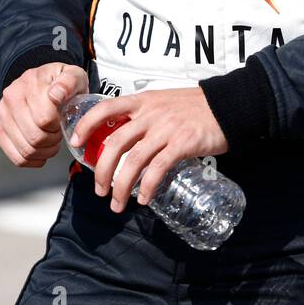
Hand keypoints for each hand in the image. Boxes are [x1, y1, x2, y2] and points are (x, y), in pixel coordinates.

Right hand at [0, 62, 87, 167]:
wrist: (44, 83)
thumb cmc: (61, 83)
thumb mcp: (74, 76)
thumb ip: (69, 82)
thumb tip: (56, 94)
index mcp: (30, 83)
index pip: (45, 119)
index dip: (59, 125)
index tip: (62, 120)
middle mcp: (11, 97)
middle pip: (35, 137)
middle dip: (53, 140)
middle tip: (58, 133)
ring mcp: (1, 114)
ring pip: (26, 150)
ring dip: (45, 152)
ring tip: (51, 141)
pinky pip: (16, 158)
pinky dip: (33, 160)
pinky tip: (42, 152)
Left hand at [68, 87, 228, 212]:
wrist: (228, 105)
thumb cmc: (196, 106)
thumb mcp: (164, 101)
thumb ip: (145, 114)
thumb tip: (126, 136)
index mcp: (143, 101)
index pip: (105, 108)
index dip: (86, 125)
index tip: (75, 142)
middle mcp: (150, 114)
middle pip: (115, 144)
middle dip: (101, 171)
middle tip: (99, 190)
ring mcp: (166, 129)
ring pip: (133, 161)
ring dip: (121, 186)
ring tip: (117, 203)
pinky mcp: (183, 143)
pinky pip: (158, 169)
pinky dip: (146, 187)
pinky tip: (143, 199)